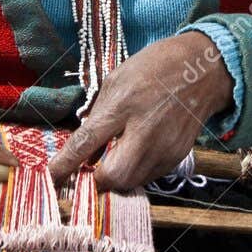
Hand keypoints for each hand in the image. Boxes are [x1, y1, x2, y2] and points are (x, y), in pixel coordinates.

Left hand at [46, 31, 233, 192]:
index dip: (65, 165)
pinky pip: (148, 177)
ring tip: (112, 159)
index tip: (50, 179)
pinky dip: (135, 173)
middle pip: (114, 177)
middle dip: (96, 180)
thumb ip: (97, 116)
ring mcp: (165, 148)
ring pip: (132, 183)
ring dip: (116, 178)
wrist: (201, 71)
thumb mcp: (116, 80)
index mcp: (123, 105)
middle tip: (89, 170)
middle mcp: (145, 132)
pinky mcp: (177, 157)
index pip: (86, 143)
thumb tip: (83, 151)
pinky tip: (133, 155)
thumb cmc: (153, 68)